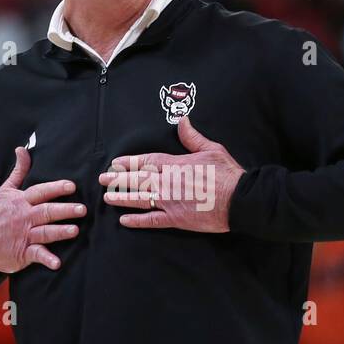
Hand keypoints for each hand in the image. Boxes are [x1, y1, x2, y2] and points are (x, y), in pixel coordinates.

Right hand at [0, 146, 83, 274]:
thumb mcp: (4, 191)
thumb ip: (18, 172)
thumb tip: (22, 149)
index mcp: (21, 201)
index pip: (40, 192)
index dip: (56, 188)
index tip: (71, 186)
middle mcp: (24, 217)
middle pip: (46, 211)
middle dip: (64, 210)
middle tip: (82, 209)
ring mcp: (23, 235)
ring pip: (45, 232)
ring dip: (60, 232)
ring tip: (75, 230)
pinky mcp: (22, 253)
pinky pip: (36, 255)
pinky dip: (46, 259)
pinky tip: (57, 263)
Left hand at [98, 116, 244, 231]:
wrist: (240, 200)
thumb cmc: (227, 174)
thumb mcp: (211, 149)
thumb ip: (192, 137)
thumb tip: (183, 121)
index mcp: (175, 164)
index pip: (145, 161)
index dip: (128, 162)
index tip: (115, 163)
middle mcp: (168, 182)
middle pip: (136, 179)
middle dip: (117, 179)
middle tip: (102, 179)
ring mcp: (170, 201)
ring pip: (139, 199)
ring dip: (121, 198)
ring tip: (107, 197)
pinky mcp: (176, 219)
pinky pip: (152, 220)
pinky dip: (137, 221)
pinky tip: (124, 221)